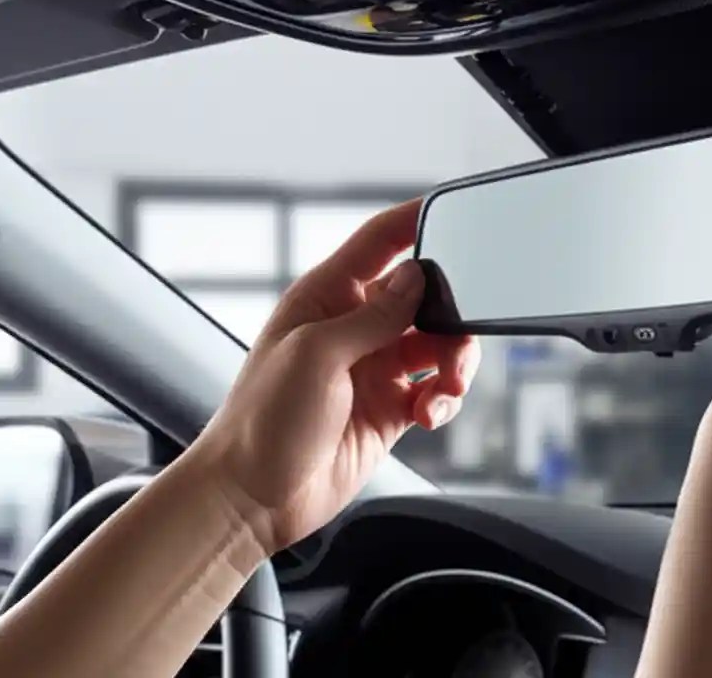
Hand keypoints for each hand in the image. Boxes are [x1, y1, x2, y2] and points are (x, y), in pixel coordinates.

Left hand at [191, 199, 479, 553]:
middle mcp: (353, 326)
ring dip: (455, 363)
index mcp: (327, 296)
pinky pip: (435, 390)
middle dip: (452, 314)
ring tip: (445, 390)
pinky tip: (428, 415)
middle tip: (456, 342)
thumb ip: (375, 315)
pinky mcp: (389, 409)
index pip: (381, 240)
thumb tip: (418, 276)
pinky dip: (444, 399)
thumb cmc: (263, 421)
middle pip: (425, 296)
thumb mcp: (317, 354)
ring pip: (439, 344)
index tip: (458, 214)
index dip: (418, 220)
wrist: (253, 497)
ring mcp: (373, 368)